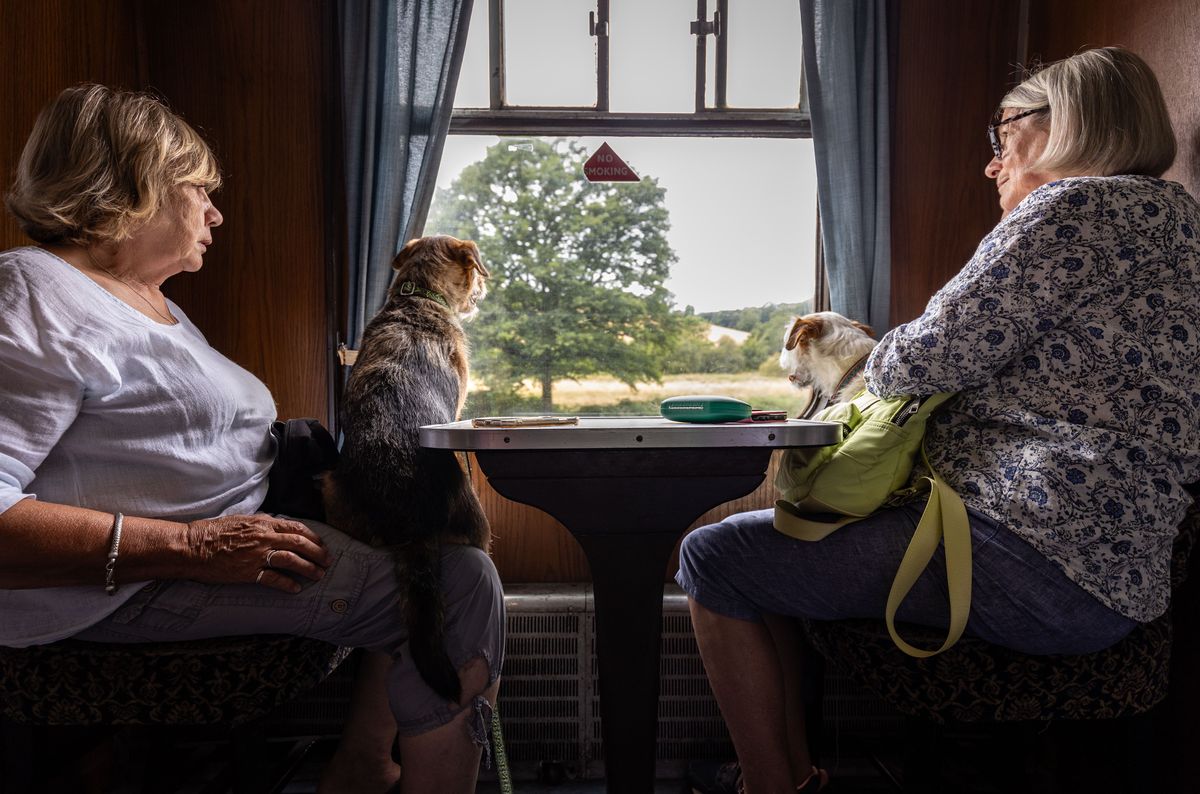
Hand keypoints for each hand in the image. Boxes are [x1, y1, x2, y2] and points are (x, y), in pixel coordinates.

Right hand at [184, 514, 332, 592]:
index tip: (320, 543)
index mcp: (263, 523)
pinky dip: (287, 584)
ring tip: (318, 575)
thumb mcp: (241, 520)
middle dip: (317, 552)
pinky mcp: (248, 572)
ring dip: (309, 568)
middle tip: (327, 561)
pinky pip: (273, 579)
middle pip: (299, 543)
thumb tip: (274, 524)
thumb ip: (260, 523)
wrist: (193, 547)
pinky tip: (296, 589)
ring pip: (292, 560)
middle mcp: (264, 537)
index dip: (312, 536)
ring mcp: (257, 555)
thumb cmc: (212, 532)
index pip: (296, 527)